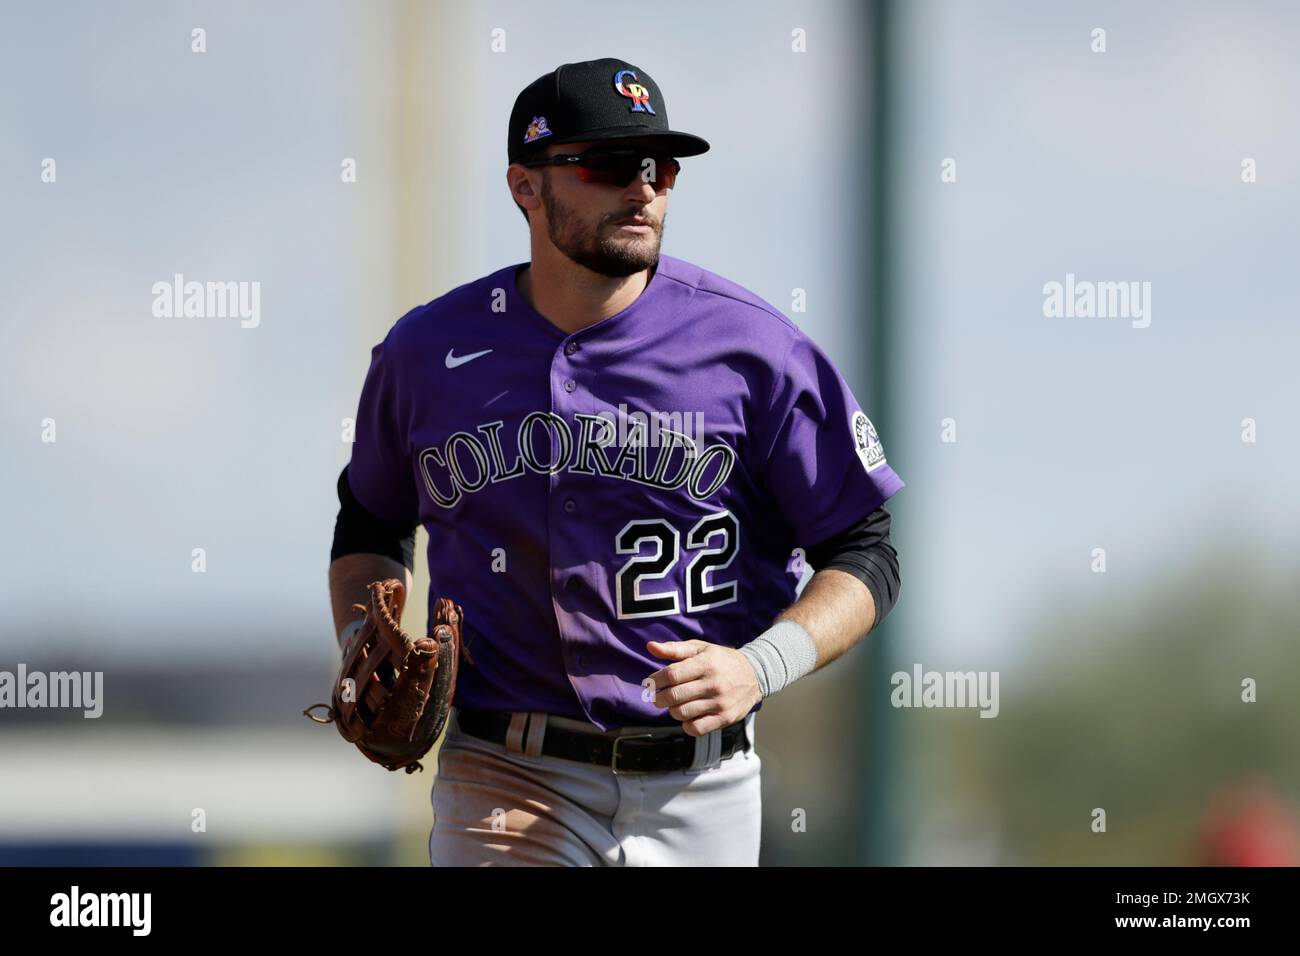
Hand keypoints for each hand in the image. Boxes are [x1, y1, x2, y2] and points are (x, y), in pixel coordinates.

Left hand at [645, 640, 762, 736]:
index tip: (651, 682)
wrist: (754, 674)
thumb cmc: (721, 660)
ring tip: (674, 704)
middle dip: (659, 698)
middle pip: (674, 696)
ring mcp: (720, 702)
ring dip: (672, 710)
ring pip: (682, 713)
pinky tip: (688, 716)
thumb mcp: (700, 649)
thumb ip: (674, 649)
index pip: (672, 674)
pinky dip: (686, 724)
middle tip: (657, 697)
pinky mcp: (725, 718)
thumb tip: (650, 646)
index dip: (655, 680)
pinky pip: (696, 728)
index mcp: (706, 663)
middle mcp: (713, 683)